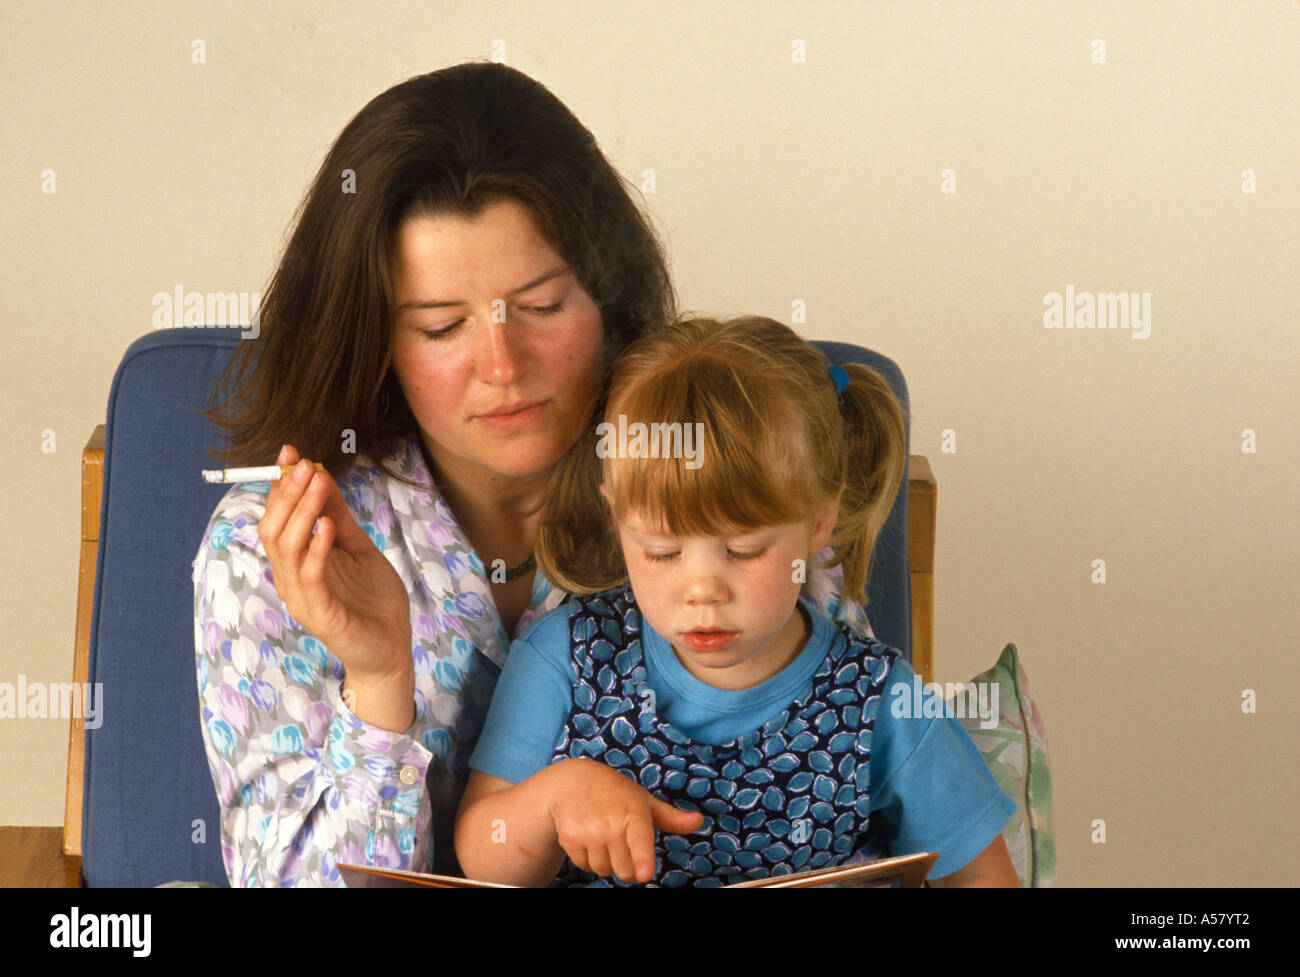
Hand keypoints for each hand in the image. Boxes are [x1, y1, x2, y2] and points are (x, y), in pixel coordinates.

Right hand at [257, 444, 411, 683]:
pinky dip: (317, 548)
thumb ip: (340, 517)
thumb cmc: (372, 601)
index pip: (277, 518)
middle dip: (287, 493)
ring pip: (287, 549)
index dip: (280, 486)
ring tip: (318, 481)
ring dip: (302, 512)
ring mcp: (302, 598)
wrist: (392, 649)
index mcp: (296, 562)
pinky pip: (311, 576)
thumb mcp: (358, 548)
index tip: (290, 453)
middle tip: (304, 463)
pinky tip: (328, 525)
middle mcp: (291, 579)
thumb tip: (322, 476)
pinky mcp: (320, 614)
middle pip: (273, 530)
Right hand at [547, 758, 703, 883]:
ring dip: (607, 862)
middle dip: (627, 867)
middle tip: (622, 845)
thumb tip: (699, 821)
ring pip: (605, 871)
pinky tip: (588, 837)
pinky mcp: (569, 839)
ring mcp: (588, 832)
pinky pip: (585, 866)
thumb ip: (671, 817)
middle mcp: (611, 824)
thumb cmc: (615, 793)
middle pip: (625, 871)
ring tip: (603, 837)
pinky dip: (589, 859)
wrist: (572, 781)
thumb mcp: (643, 800)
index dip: (642, 860)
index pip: (639, 842)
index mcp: (634, 813)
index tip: (644, 875)